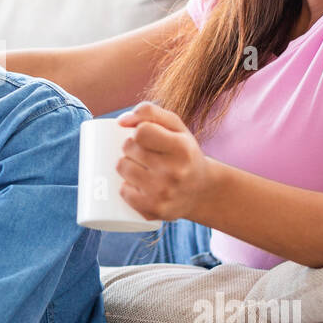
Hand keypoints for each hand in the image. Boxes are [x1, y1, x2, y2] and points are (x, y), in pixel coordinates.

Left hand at [116, 101, 214, 222]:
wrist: (202, 191)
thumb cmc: (183, 153)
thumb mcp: (175, 126)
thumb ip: (149, 112)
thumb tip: (120, 121)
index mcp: (182, 148)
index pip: (141, 131)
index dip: (137, 131)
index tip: (144, 136)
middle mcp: (175, 171)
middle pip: (128, 148)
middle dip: (130, 147)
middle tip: (143, 153)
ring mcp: (164, 193)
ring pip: (122, 168)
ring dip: (125, 165)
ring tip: (140, 167)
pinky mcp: (154, 210)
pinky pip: (123, 192)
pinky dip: (126, 187)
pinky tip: (138, 186)